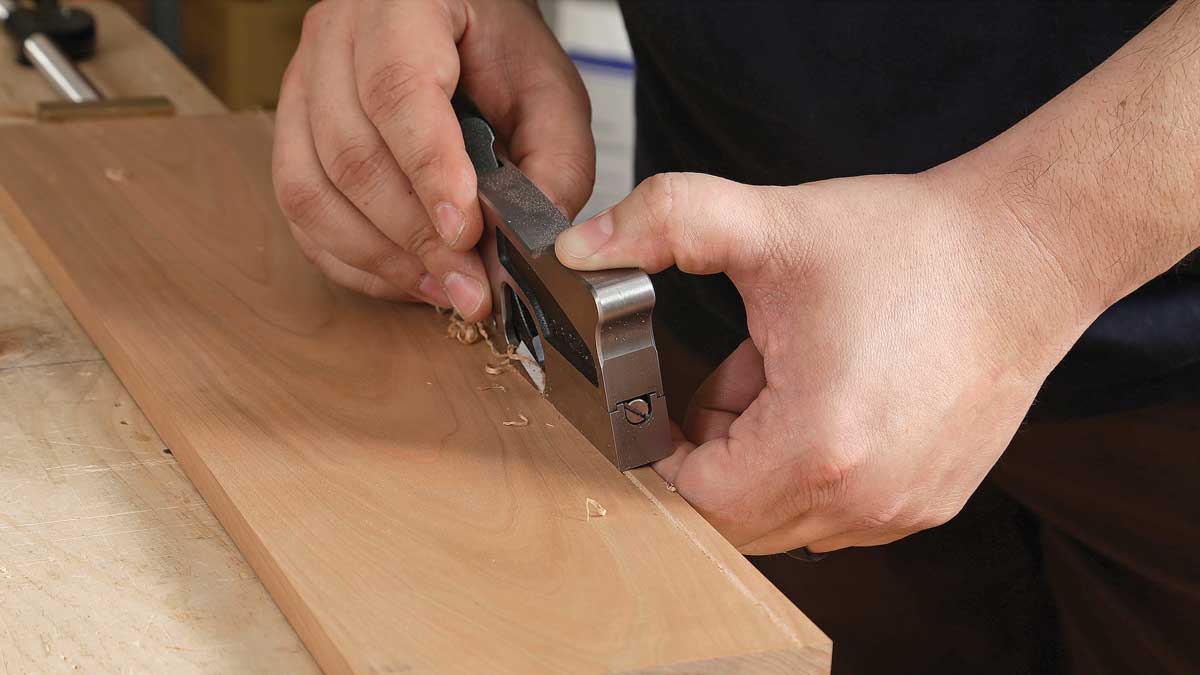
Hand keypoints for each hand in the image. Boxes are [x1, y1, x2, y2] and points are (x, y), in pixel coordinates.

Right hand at [273, 0, 593, 319]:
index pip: (397, 91)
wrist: (460, 24)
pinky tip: (409, 278)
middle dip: (414, 236)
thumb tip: (532, 240)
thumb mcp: (550, 95)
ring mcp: (301, 89)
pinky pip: (302, 216)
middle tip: (470, 285)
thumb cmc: (499, 51)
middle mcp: (334, 40)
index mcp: (399, 6)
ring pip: (312, 191)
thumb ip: (555, 162)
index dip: (429, 169)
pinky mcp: (292, 137)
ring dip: (381, 257)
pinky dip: (354, 261)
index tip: (466, 231)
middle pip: (351, 154)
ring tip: (445, 288)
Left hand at [556, 170, 1095, 552]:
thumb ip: (663, 224)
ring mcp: (903, 510)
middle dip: (714, 453)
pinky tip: (834, 396)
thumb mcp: (772, 225)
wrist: (1026, 253)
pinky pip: (836, 514)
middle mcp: (866, 498)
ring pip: (786, 519)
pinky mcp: (929, 503)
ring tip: (790, 378)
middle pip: (738, 518)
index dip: (666, 454)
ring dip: (761, 460)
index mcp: (818, 444)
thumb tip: (581, 248)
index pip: (698, 499)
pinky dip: (812, 469)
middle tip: (738, 376)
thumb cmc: (909, 246)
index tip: (668, 403)